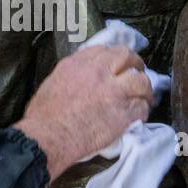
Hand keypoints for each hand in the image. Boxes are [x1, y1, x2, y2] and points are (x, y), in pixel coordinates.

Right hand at [15, 45, 153, 181]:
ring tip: (143, 96)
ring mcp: (113, 92)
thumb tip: (83, 78)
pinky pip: (142, 107)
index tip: (117, 65)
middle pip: (127, 57)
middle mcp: (98, 73)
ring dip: (144, 89)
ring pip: (141, 81)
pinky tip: (139, 115)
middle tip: (137, 73)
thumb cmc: (42, 116)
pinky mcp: (122, 113)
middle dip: (136, 64)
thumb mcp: (53, 82)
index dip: (115, 57)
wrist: (47, 137)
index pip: (105, 50)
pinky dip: (143, 110)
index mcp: (78, 64)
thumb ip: (72, 75)